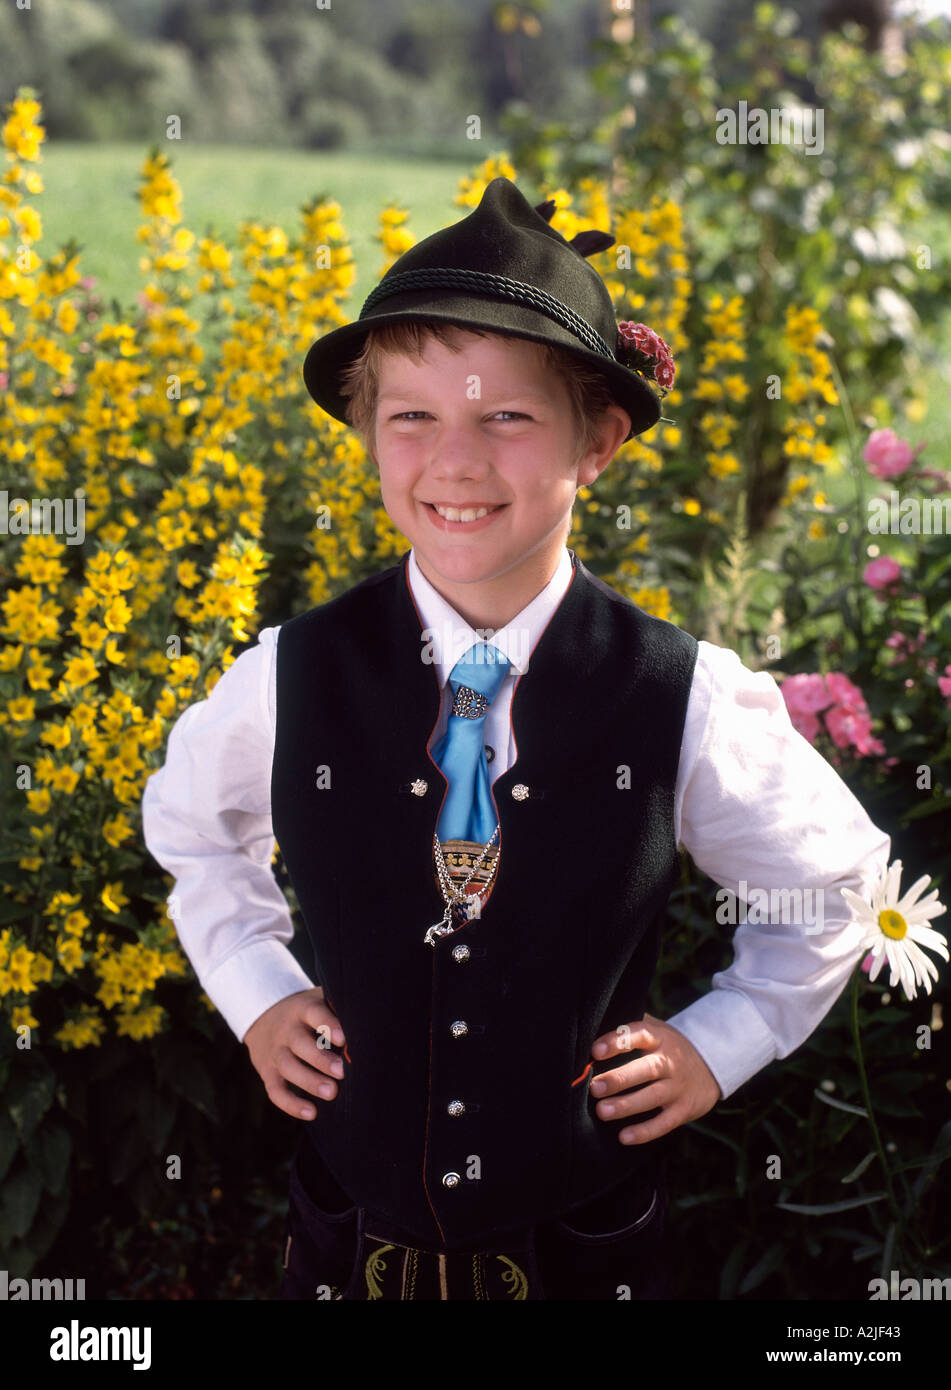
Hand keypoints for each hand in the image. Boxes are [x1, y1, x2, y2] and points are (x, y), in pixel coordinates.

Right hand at [244, 986, 346, 1120]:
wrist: (264, 1017)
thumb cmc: (308, 1015)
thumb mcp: (318, 1004)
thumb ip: (338, 1012)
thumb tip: (371, 1028)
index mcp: (302, 1009)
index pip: (314, 1014)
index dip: (328, 1025)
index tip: (343, 1038)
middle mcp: (286, 1030)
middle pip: (299, 1043)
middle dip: (321, 1059)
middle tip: (342, 1071)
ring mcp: (275, 1052)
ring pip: (288, 1067)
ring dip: (310, 1081)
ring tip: (332, 1093)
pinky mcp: (268, 1073)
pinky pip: (276, 1090)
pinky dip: (291, 1104)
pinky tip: (311, 1113)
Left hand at [588, 1012, 721, 1143]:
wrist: (710, 1066)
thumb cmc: (667, 1047)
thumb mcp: (656, 1030)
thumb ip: (629, 1028)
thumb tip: (592, 1026)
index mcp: (659, 1038)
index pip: (639, 1034)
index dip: (618, 1041)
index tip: (595, 1051)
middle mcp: (670, 1061)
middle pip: (647, 1069)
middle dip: (620, 1078)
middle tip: (594, 1087)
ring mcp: (678, 1087)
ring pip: (653, 1097)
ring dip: (627, 1105)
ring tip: (602, 1111)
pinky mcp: (683, 1110)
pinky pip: (664, 1123)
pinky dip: (644, 1132)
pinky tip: (623, 1137)